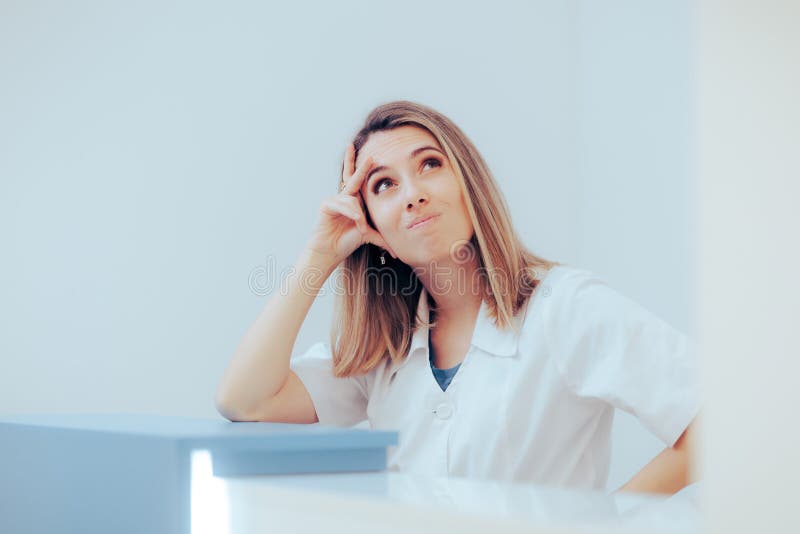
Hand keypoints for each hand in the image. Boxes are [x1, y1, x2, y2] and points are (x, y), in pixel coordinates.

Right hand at [304, 143, 396, 266]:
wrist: (330, 252)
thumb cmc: (346, 242)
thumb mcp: (368, 235)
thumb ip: (381, 238)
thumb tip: (397, 251)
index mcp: (355, 201)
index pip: (359, 181)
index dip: (362, 167)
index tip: (372, 155)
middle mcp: (344, 197)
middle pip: (351, 176)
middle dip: (357, 164)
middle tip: (365, 153)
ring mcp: (334, 200)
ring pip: (352, 199)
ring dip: (359, 215)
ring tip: (362, 228)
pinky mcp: (326, 204)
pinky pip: (342, 204)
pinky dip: (351, 213)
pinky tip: (356, 221)